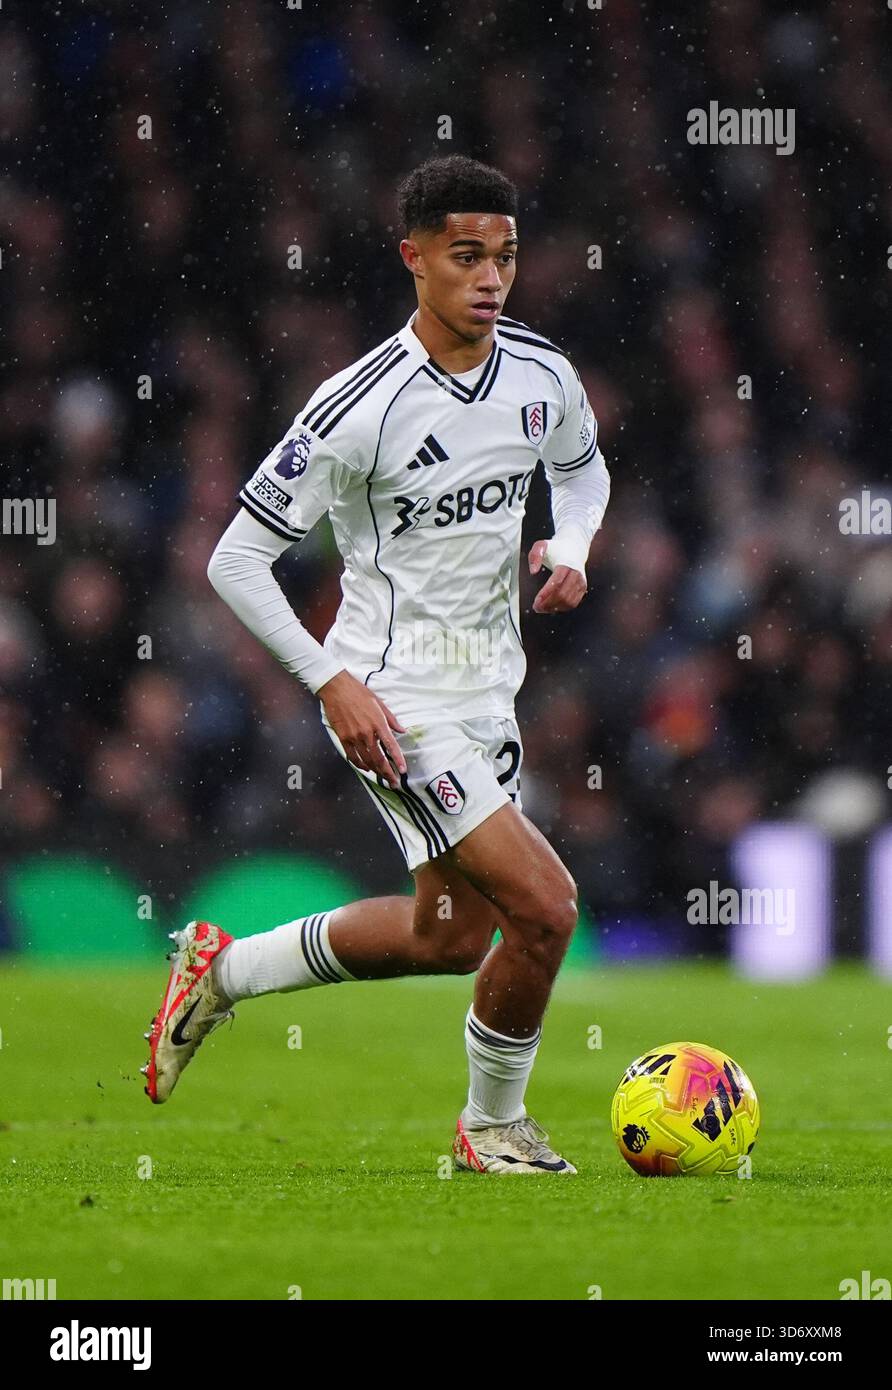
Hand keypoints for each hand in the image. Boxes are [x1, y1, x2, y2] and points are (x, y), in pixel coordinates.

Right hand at [317, 670, 407, 787]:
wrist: (336, 689)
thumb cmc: (359, 693)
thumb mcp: (379, 703)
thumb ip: (391, 719)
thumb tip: (402, 731)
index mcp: (378, 723)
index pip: (391, 746)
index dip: (398, 760)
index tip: (402, 771)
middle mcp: (367, 732)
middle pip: (379, 758)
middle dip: (387, 772)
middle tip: (393, 781)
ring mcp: (354, 736)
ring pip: (366, 760)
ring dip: (375, 771)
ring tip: (382, 777)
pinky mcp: (343, 737)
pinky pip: (352, 756)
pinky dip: (360, 764)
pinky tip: (366, 768)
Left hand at [528, 539, 586, 612]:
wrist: (575, 547)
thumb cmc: (557, 548)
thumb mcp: (542, 546)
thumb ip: (535, 556)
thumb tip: (533, 571)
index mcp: (566, 564)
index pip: (556, 582)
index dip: (546, 593)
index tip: (537, 600)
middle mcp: (576, 574)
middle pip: (562, 594)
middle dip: (548, 603)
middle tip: (537, 607)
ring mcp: (580, 582)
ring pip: (568, 601)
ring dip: (554, 607)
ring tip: (543, 608)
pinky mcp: (582, 588)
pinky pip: (573, 603)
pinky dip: (562, 608)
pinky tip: (552, 606)